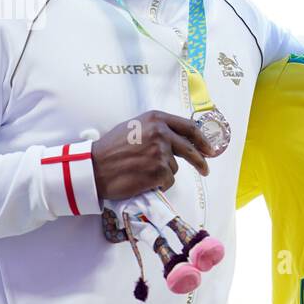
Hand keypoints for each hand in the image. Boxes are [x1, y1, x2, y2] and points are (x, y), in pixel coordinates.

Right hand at [91, 111, 218, 200]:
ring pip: (174, 168)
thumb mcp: (134, 127)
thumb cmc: (110, 149)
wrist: (94, 167)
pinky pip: (167, 181)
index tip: (209, 149)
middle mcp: (162, 133)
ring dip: (163, 173)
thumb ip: (156, 129)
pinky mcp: (160, 171)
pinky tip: (142, 180)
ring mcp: (162, 153)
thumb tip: (178, 138)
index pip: (189, 127)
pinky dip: (158, 184)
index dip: (202, 140)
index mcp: (156, 119)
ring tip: (142, 172)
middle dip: (201, 162)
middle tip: (205, 170)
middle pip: (191, 149)